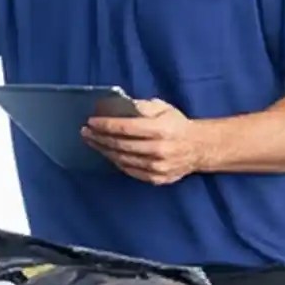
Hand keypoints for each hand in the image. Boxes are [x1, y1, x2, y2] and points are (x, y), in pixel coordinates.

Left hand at [82, 99, 208, 184]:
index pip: (125, 128)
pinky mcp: (157, 178)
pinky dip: (116, 162)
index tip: (90, 121)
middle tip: (85, 132)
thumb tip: (119, 106)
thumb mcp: (163, 108)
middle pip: (120, 145)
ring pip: (123, 159)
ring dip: (104, 150)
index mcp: (161, 130)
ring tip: (92, 142)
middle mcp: (159, 150)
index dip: (105, 125)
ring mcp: (158, 167)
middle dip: (99, 138)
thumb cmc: (176, 125)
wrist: (199, 148)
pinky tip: (107, 153)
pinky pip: (130, 171)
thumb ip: (142, 106)